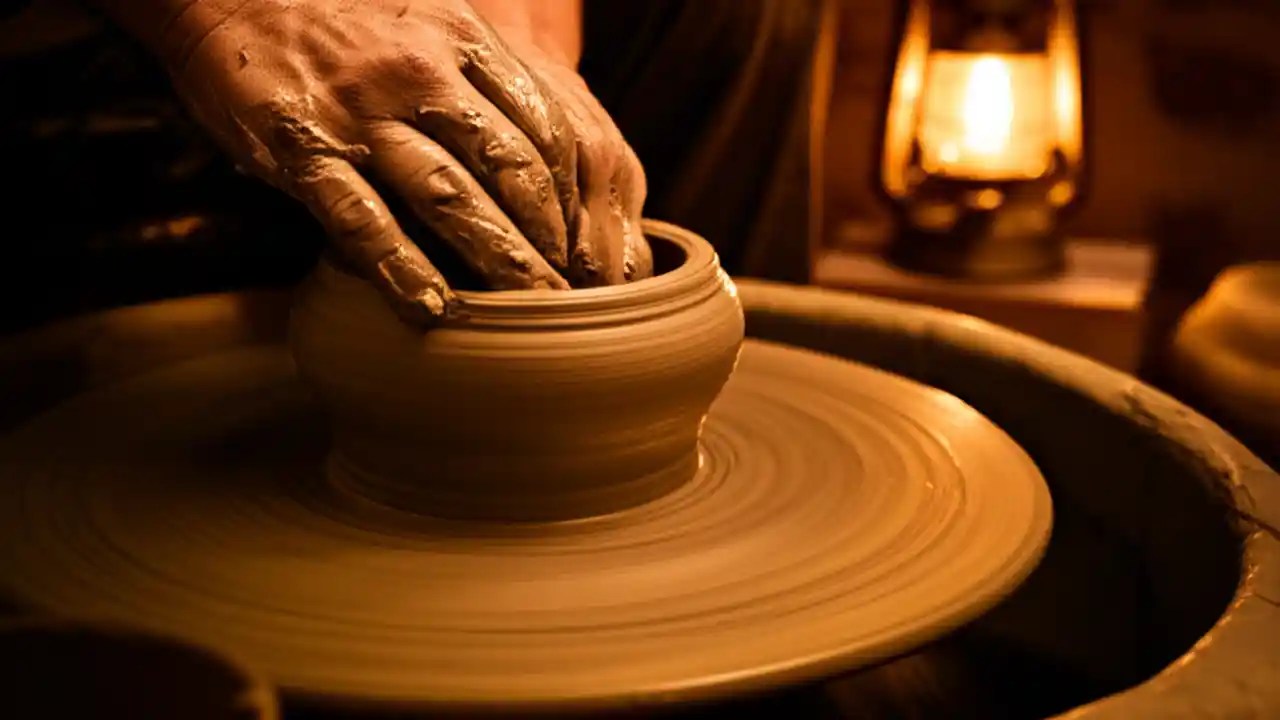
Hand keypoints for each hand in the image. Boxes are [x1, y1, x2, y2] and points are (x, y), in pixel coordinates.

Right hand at [104, 0, 649, 324]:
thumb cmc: (340, 14)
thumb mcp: (428, 19)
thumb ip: (482, 76)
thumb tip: (539, 150)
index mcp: (461, 41)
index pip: (544, 128)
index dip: (572, 194)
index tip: (586, 241)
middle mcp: (421, 75)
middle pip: (509, 167)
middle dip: (551, 237)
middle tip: (581, 292)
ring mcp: (363, 113)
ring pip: (448, 196)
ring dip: (498, 259)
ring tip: (533, 308)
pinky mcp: (303, 149)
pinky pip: (362, 220)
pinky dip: (401, 268)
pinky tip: (432, 310)